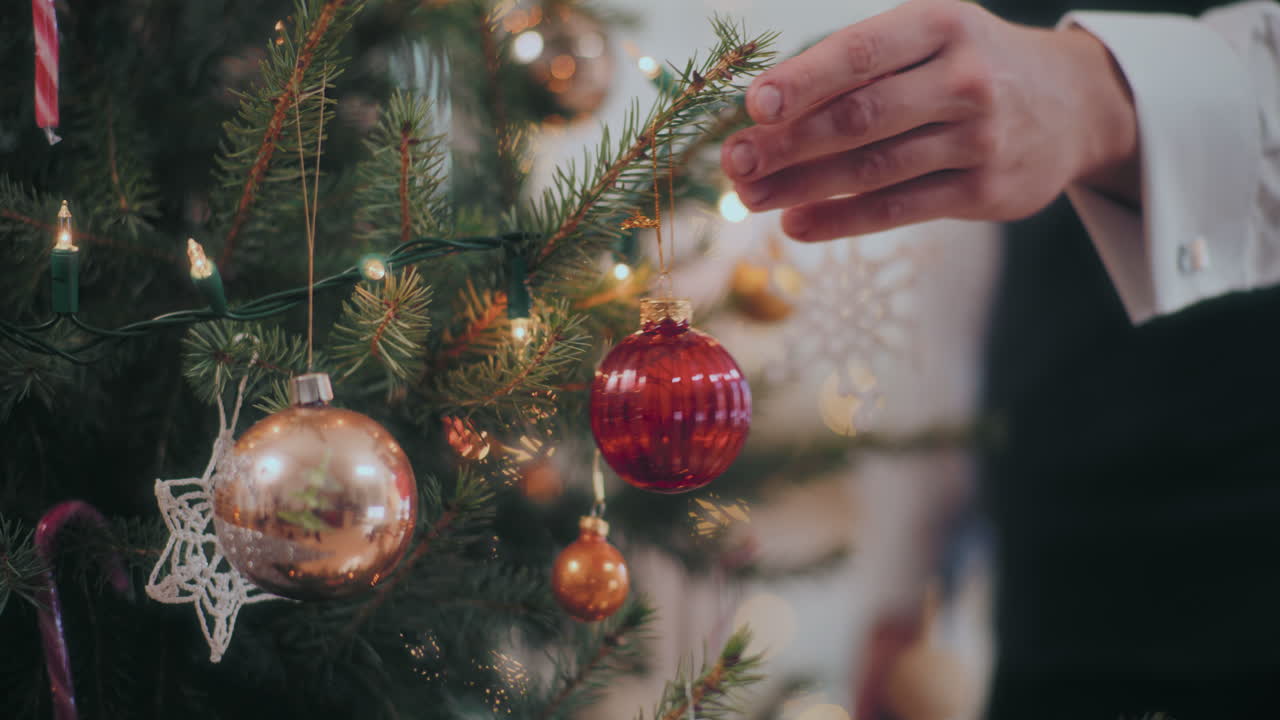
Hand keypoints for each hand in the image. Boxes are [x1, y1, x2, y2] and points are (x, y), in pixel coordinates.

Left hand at [721, 0, 1138, 241]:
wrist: (1076, 105)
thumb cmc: (970, 68)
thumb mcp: (930, 39)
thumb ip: (861, 67)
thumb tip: (766, 112)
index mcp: (941, 25)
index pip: (861, 53)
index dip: (803, 81)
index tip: (753, 107)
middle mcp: (966, 78)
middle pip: (860, 116)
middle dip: (787, 143)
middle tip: (734, 163)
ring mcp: (980, 137)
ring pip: (873, 168)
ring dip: (802, 186)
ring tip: (751, 198)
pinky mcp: (986, 191)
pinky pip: (899, 209)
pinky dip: (842, 219)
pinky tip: (797, 224)